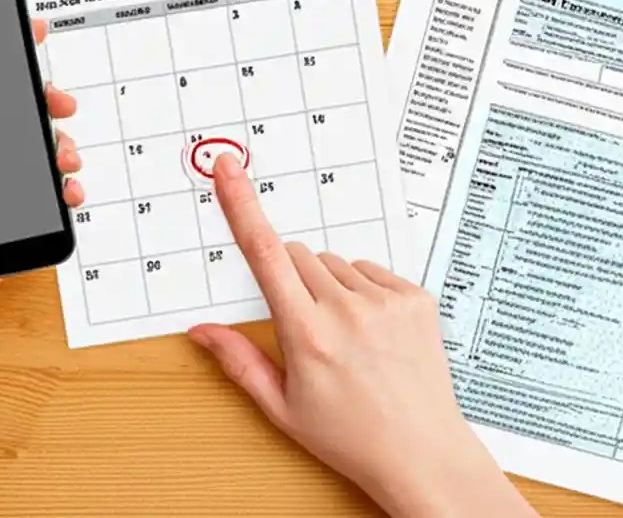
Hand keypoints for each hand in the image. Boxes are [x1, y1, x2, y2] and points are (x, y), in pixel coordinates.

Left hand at [0, 19, 83, 370]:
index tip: (10, 38)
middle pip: (5, 121)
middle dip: (36, 102)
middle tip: (55, 100)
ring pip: (31, 155)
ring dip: (55, 145)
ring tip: (63, 152)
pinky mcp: (8, 227)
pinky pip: (42, 200)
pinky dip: (62, 190)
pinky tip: (66, 188)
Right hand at [188, 155, 534, 517]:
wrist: (421, 452)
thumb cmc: (350, 436)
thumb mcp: (282, 407)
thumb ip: (239, 362)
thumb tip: (201, 330)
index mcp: (307, 335)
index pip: (265, 254)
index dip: (242, 206)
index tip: (230, 170)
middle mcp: (347, 311)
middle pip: (297, 256)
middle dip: (290, 279)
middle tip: (304, 324)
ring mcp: (386, 301)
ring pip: (333, 263)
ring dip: (327, 286)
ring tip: (344, 336)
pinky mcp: (416, 298)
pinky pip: (371, 270)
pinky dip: (363, 290)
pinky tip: (371, 331)